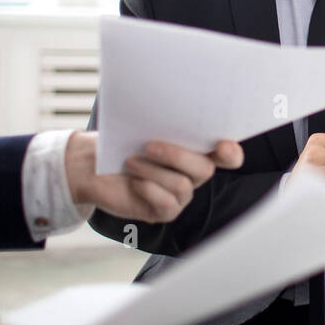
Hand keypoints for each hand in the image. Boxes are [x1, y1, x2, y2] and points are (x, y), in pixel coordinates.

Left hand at [65, 131, 243, 222]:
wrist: (93, 165)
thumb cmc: (122, 141)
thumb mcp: (143, 127)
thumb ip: (165, 125)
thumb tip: (175, 113)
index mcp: (197, 150)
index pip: (228, 156)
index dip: (231, 153)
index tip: (223, 145)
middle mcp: (194, 174)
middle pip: (205, 169)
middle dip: (177, 156)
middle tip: (149, 146)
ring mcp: (181, 195)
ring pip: (181, 184)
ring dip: (152, 171)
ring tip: (131, 161)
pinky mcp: (165, 212)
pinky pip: (166, 203)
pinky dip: (148, 189)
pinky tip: (134, 182)